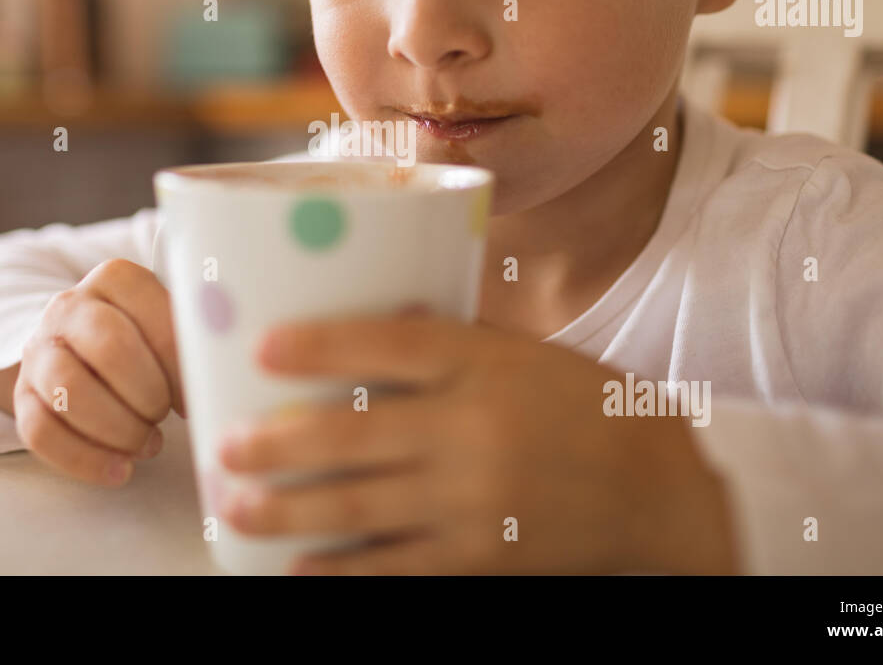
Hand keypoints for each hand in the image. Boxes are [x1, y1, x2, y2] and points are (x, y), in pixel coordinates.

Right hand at [13, 259, 185, 486]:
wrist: (80, 344)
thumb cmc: (145, 340)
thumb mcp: (170, 323)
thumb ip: (197, 339)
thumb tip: (227, 376)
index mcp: (117, 279)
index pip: (154, 319)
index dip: (180, 366)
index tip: (197, 395)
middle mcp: (70, 306)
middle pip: (109, 350)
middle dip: (147, 395)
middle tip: (166, 416)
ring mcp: (39, 349)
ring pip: (70, 390)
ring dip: (118, 428)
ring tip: (148, 443)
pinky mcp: (22, 393)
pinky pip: (40, 431)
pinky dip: (85, 459)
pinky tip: (120, 470)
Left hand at [216, 314, 739, 573]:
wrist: (656, 489)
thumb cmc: (581, 406)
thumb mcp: (524, 354)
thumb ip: (452, 339)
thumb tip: (369, 310)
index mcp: (487, 364)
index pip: (395, 344)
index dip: (324, 344)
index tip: (265, 346)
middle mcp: (477, 428)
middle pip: (359, 430)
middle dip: (280, 442)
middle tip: (225, 446)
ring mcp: (477, 499)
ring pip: (362, 505)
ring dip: (289, 509)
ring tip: (237, 509)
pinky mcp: (482, 556)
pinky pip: (396, 567)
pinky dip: (342, 571)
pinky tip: (298, 570)